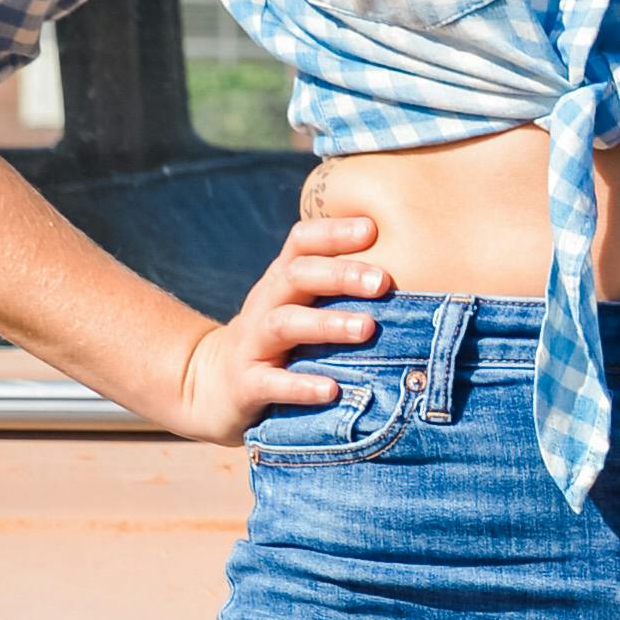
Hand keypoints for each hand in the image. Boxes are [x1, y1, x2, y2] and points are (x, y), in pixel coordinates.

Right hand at [161, 201, 390, 444]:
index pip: (302, 243)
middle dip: (341, 275)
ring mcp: (253, 344)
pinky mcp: (245, 385)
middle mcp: (266, 305)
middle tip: (383, 282)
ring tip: (366, 328)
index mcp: (282, 282)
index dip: (333, 232)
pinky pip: (271, 383)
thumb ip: (337, 290)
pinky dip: (302, 385)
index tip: (372, 229)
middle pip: (297, 276)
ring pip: (285, 324)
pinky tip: (332, 390)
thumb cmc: (277, 343)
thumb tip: (410, 271)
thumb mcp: (299, 307)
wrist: (209, 386)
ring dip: (327, 324)